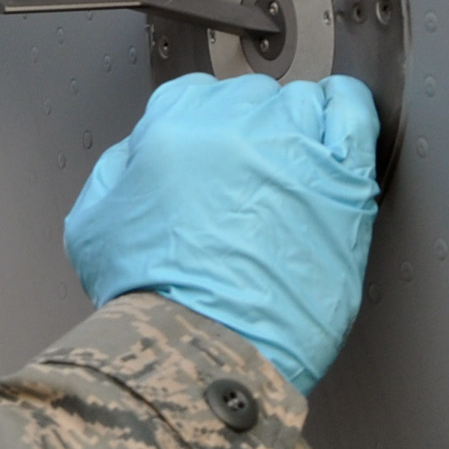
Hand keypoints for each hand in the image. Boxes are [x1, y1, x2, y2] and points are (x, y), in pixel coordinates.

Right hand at [64, 73, 379, 393]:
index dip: (203, 131)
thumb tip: (139, 153)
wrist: (202, 351)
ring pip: (300, 104)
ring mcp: (294, 147)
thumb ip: (114, 171)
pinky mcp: (342, 180)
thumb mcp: (93, 226)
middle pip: (250, 100)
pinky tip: (340, 119)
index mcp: (174, 127)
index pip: (195, 97)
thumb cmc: (151, 299)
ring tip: (289, 173)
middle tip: (245, 187)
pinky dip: (348, 109)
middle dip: (247, 135)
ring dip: (294, 130)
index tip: (211, 159)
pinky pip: (354, 115)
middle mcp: (235, 124)